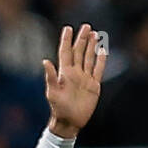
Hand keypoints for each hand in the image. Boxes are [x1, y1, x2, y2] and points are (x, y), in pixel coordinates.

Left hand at [42, 23, 105, 137]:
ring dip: (91, 46)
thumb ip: (50, 76)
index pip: (66, 52)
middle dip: (82, 39)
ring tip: (94, 34)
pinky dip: (101, 60)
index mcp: (64, 73)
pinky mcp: (93, 85)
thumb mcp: (52, 92)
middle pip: (79, 52)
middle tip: (86, 26)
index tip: (68, 28)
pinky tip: (103, 51)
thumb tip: (45, 61)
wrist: (70, 122)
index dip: (66, 40)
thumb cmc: (58, 108)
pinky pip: (98, 70)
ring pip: (89, 58)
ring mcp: (85, 78)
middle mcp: (75, 73)